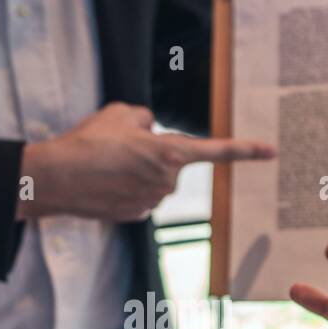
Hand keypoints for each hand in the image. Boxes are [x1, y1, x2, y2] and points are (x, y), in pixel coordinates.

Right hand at [18, 102, 274, 223]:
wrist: (56, 179)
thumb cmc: (87, 142)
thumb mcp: (119, 113)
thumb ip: (145, 117)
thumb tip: (151, 127)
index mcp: (170, 153)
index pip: (216, 150)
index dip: (246, 150)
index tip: (271, 151)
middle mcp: (167, 181)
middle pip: (171, 162)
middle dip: (152, 153)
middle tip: (118, 147)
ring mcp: (153, 201)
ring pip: (155, 180)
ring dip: (137, 171)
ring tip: (107, 165)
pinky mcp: (137, 215)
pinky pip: (141, 196)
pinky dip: (127, 188)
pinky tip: (105, 183)